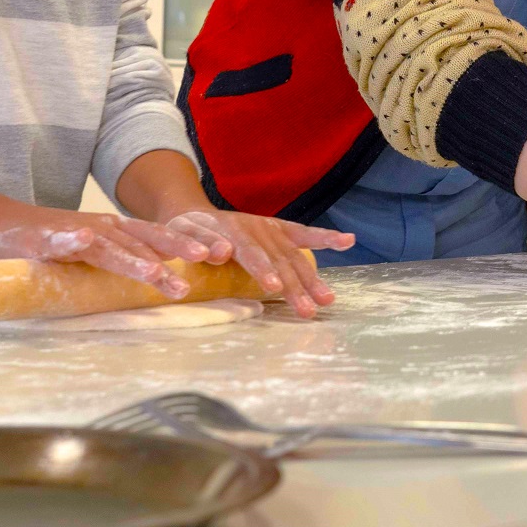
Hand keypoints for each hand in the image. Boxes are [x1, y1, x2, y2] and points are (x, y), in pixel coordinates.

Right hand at [0, 209, 227, 300]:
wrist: (4, 225)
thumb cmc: (56, 245)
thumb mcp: (96, 257)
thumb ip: (123, 267)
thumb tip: (161, 287)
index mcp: (120, 232)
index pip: (160, 238)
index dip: (189, 244)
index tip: (221, 256)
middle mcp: (105, 228)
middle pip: (145, 240)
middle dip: (176, 250)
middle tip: (206, 260)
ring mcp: (76, 232)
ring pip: (110, 245)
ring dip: (134, 257)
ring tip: (157, 271)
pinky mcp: (45, 239)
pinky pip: (61, 238)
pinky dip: (72, 238)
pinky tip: (83, 239)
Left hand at [160, 209, 356, 318]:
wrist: (191, 214)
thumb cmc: (183, 233)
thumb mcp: (179, 238)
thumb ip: (197, 244)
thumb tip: (218, 253)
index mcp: (232, 230)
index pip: (250, 253)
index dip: (263, 270)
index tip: (273, 288)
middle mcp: (256, 228)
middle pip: (279, 260)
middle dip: (295, 287)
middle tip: (307, 311)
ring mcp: (270, 229)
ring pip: (295, 257)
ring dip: (312, 279)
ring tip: (327, 300)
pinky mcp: (279, 229)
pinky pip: (304, 234)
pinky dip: (326, 238)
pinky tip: (347, 241)